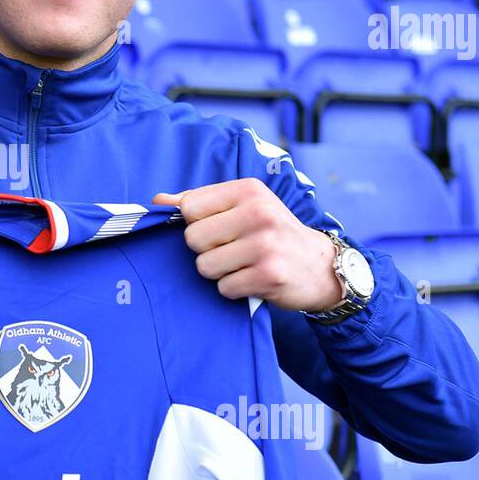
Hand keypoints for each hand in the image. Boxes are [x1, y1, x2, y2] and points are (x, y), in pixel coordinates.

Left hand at [153, 178, 343, 311]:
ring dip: (219, 272)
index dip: (195, 224)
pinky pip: (224, 288)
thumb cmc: (272, 233)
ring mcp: (265, 244)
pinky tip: (253, 280)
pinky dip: (234, 289)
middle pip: (193, 238)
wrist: (320, 266)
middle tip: (232, 250)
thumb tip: (158, 200)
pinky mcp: (270, 275)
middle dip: (206, 251)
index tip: (218, 229)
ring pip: (205, 266)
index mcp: (248, 190)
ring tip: (243, 265)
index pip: (189, 207)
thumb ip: (200, 202)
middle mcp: (259, 213)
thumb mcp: (243, 207)